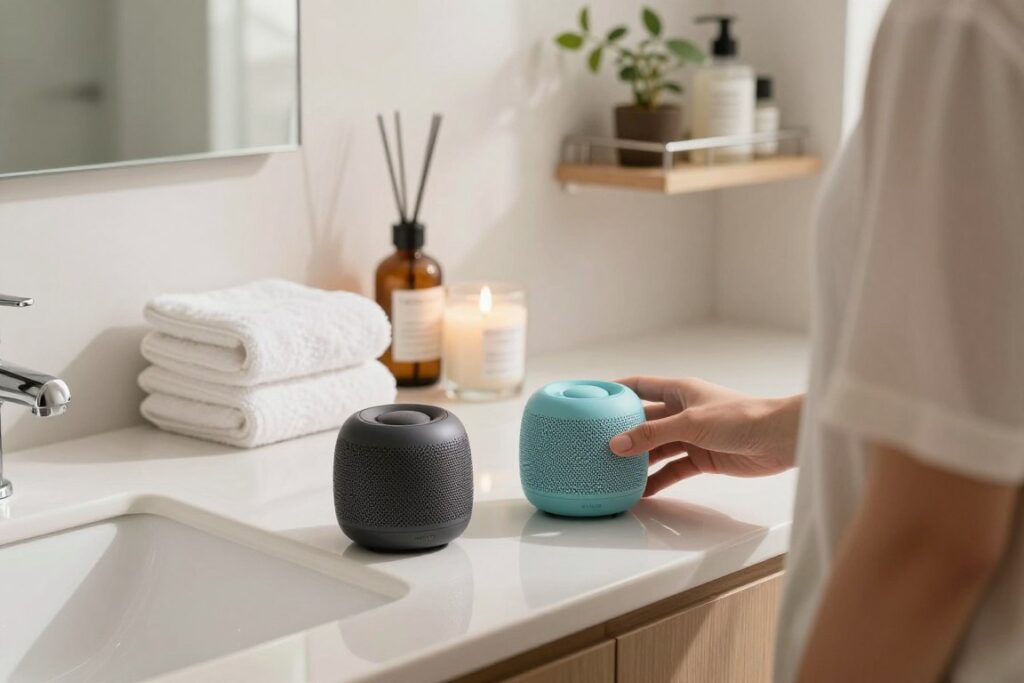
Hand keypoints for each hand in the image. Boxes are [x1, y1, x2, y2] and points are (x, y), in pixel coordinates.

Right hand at [609, 377, 802, 495]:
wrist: (778, 438)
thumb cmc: (740, 417)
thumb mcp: (690, 423)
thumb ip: (652, 434)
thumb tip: (617, 444)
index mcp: (679, 391)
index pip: (640, 386)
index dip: (616, 391)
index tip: (592, 398)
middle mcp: (683, 411)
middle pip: (645, 421)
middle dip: (622, 433)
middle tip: (595, 445)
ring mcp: (692, 436)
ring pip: (657, 448)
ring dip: (639, 460)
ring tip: (614, 472)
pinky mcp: (703, 458)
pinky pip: (674, 469)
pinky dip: (659, 479)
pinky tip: (642, 490)